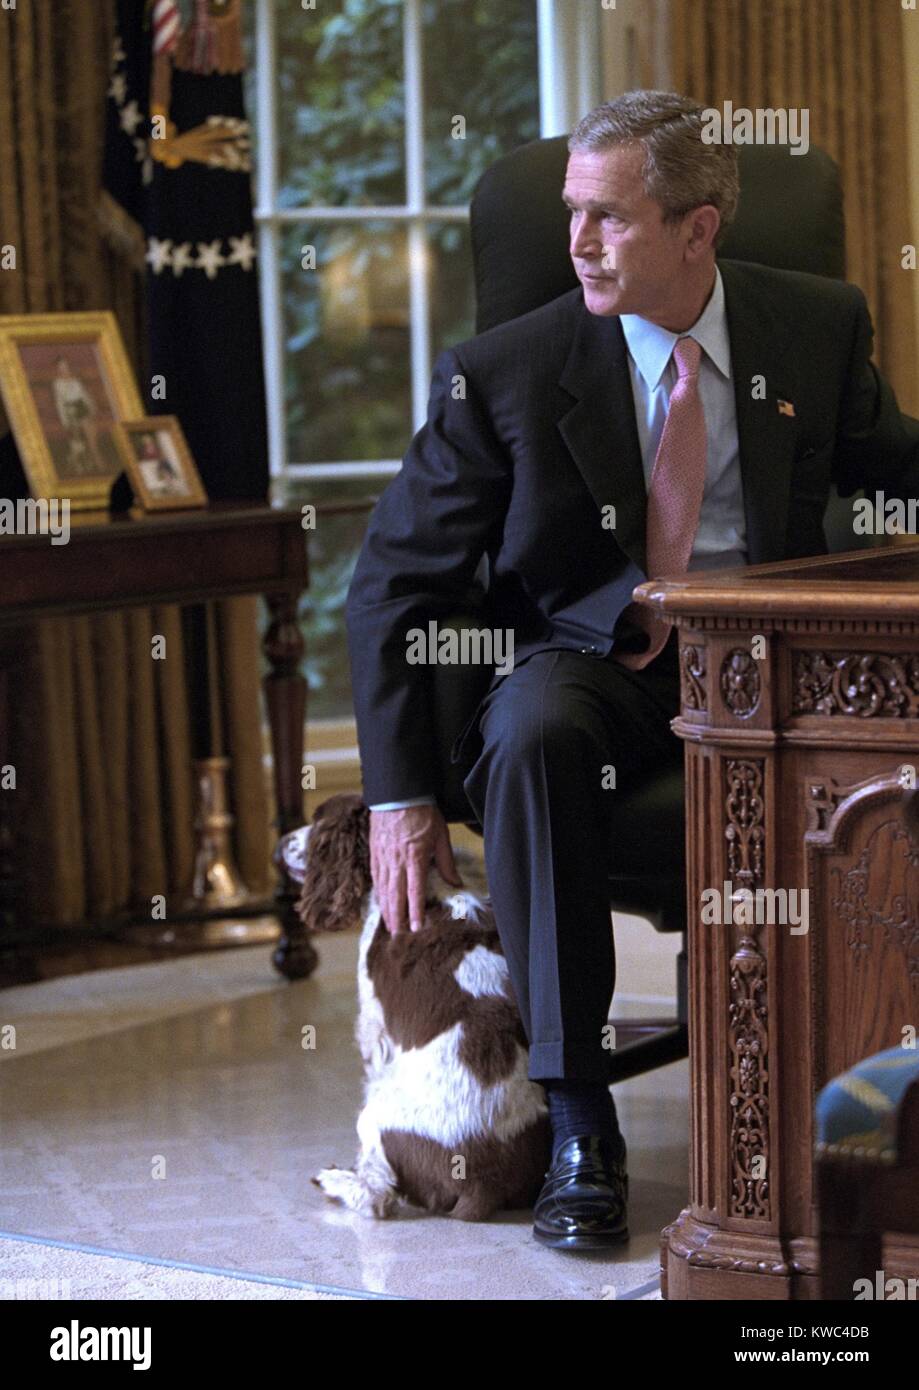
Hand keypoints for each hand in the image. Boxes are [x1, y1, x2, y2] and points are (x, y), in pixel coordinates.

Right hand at [369, 804, 463, 935]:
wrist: (398, 792)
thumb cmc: (423, 812)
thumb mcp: (441, 836)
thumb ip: (446, 862)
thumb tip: (455, 883)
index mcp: (415, 857)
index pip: (415, 891)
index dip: (416, 912)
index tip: (417, 928)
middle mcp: (396, 860)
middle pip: (395, 895)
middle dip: (397, 917)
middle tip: (398, 935)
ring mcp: (383, 856)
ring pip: (383, 888)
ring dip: (386, 908)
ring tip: (388, 924)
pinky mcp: (374, 851)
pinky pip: (375, 876)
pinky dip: (377, 891)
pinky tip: (379, 900)